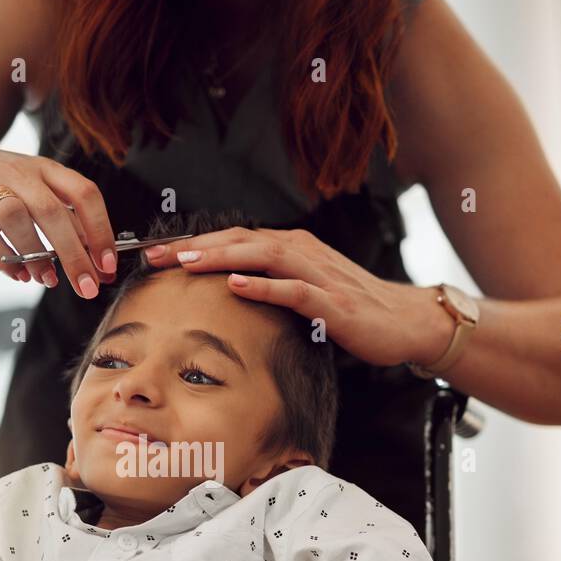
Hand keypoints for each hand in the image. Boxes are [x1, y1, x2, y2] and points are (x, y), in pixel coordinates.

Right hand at [0, 135, 118, 294]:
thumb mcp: (31, 189)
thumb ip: (62, 219)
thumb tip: (94, 261)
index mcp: (44, 169)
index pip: (84, 194)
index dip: (101, 230)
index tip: (108, 264)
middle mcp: (18, 175)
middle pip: (54, 212)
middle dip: (76, 255)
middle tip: (88, 287)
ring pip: (18, 219)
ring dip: (37, 255)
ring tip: (47, 280)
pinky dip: (4, 260)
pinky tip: (16, 274)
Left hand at [143, 225, 448, 367]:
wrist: (406, 321)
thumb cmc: (354, 308)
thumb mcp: (305, 289)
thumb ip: (272, 283)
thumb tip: (229, 289)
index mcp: (291, 247)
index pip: (234, 239)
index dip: (193, 244)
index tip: (154, 255)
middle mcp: (302, 251)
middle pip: (239, 240)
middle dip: (194, 246)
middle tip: (154, 256)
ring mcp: (318, 273)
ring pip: (261, 255)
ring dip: (221, 256)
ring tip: (185, 262)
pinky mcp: (333, 300)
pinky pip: (294, 289)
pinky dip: (263, 285)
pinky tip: (236, 285)